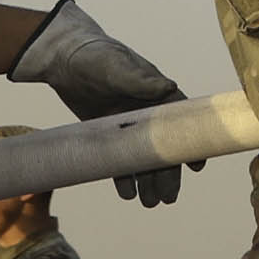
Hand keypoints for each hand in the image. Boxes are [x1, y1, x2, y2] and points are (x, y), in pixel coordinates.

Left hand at [10, 0, 194, 206]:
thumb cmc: (94, 56)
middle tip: (168, 198)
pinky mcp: (108, 134)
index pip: (180, 123)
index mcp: (157, 94)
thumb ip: (139, 79)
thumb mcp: (116, 66)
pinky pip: (119, 160)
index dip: (190, 145)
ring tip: (151, 203)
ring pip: (143, 159)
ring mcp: (128, 126)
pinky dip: (124, 177)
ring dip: (149, 181)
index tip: (197, 166)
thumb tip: (167, 86)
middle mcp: (147, 113)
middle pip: (163, 148)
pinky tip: (127, 193)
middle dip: (167, 173)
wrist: (61, 60)